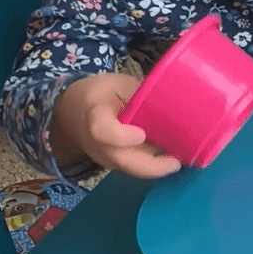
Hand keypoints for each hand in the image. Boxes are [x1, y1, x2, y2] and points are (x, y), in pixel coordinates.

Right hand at [53, 73, 181, 178]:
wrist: (72, 112)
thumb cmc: (100, 93)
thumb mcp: (118, 84)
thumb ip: (140, 94)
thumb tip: (173, 101)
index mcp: (95, 115)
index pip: (102, 131)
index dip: (121, 136)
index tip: (141, 133)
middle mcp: (98, 142)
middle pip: (121, 160)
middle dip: (151, 166)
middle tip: (177, 162)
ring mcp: (105, 157)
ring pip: (130, 169)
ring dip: (157, 168)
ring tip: (181, 159)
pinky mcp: (114, 163)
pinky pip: (134, 168)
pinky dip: (153, 166)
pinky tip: (172, 159)